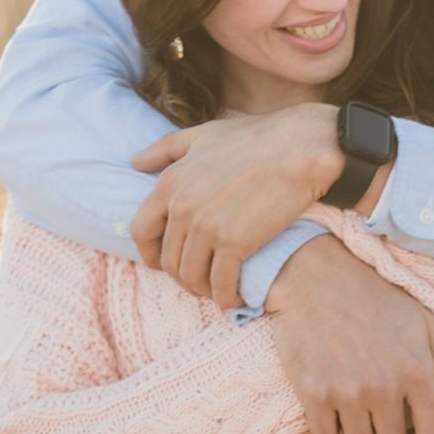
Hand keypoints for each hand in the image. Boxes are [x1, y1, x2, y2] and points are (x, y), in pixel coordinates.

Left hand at [129, 103, 342, 308]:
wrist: (299, 148)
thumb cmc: (255, 138)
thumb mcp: (202, 135)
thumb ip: (165, 149)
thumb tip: (134, 161)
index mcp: (170, 183)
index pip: (141, 231)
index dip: (150, 253)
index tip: (165, 263)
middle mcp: (181, 207)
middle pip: (169, 260)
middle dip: (182, 276)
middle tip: (201, 280)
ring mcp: (206, 227)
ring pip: (191, 276)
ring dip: (203, 290)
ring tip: (219, 290)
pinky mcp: (235, 243)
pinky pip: (221, 284)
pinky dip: (227, 297)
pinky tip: (238, 298)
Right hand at [262, 235, 433, 433]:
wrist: (314, 277)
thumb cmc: (374, 297)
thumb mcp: (424, 321)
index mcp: (417, 371)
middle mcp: (384, 387)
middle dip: (388, 427)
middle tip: (377, 402)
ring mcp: (347, 392)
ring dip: (358, 427)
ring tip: (353, 399)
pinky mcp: (314, 394)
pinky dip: (329, 427)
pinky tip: (331, 404)